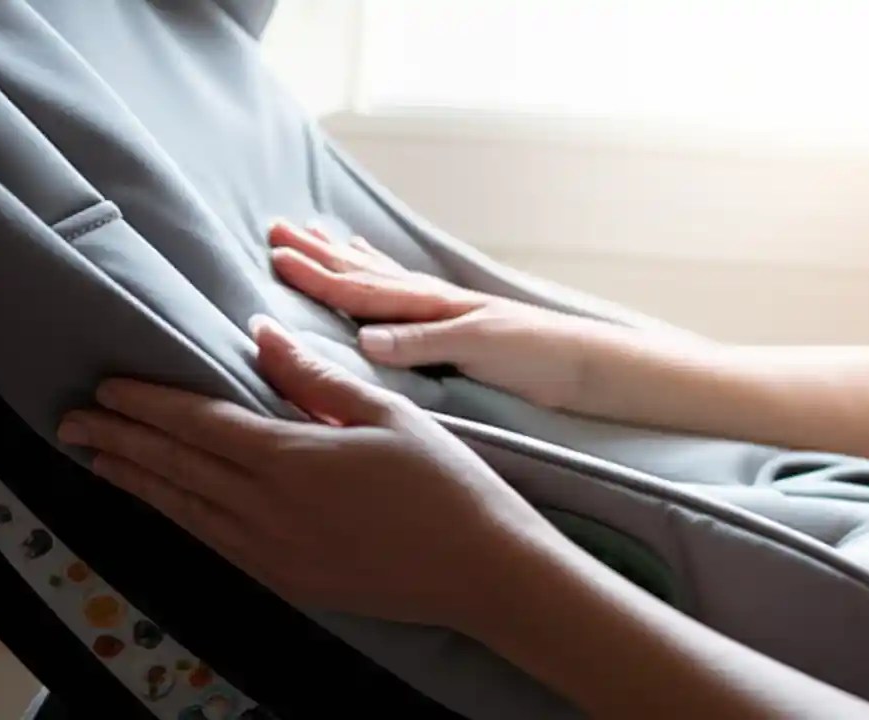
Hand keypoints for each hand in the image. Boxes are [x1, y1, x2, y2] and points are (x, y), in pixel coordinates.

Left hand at [57, 317, 559, 629]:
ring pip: (186, 510)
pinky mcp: (288, 579)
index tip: (108, 386)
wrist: (479, 570)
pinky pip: (213, 544)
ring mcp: (273, 552)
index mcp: (291, 460)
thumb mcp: (386, 413)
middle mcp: (267, 510)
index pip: (200, 423)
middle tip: (73, 421)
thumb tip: (260, 335)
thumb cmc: (443, 484)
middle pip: (177, 467)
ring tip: (97, 460)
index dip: (149, 403)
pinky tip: (163, 508)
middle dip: (122, 441)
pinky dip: (177, 519)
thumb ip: (314, 377)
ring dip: (137, 481)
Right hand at [268, 220, 605, 408]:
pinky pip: (408, 298)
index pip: (364, 288)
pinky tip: (377, 270)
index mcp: (435, 307)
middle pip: (366, 273)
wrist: (592, 366)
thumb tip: (363, 338)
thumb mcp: (481, 349)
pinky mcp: (462, 329)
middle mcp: (436, 303)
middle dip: (320, 255)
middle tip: (276, 229)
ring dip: (346, 260)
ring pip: (384, 279)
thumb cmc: (542, 358)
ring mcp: (448, 312)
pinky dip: (384, 280)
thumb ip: (424, 342)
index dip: (318, 275)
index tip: (276, 256)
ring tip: (317, 235)